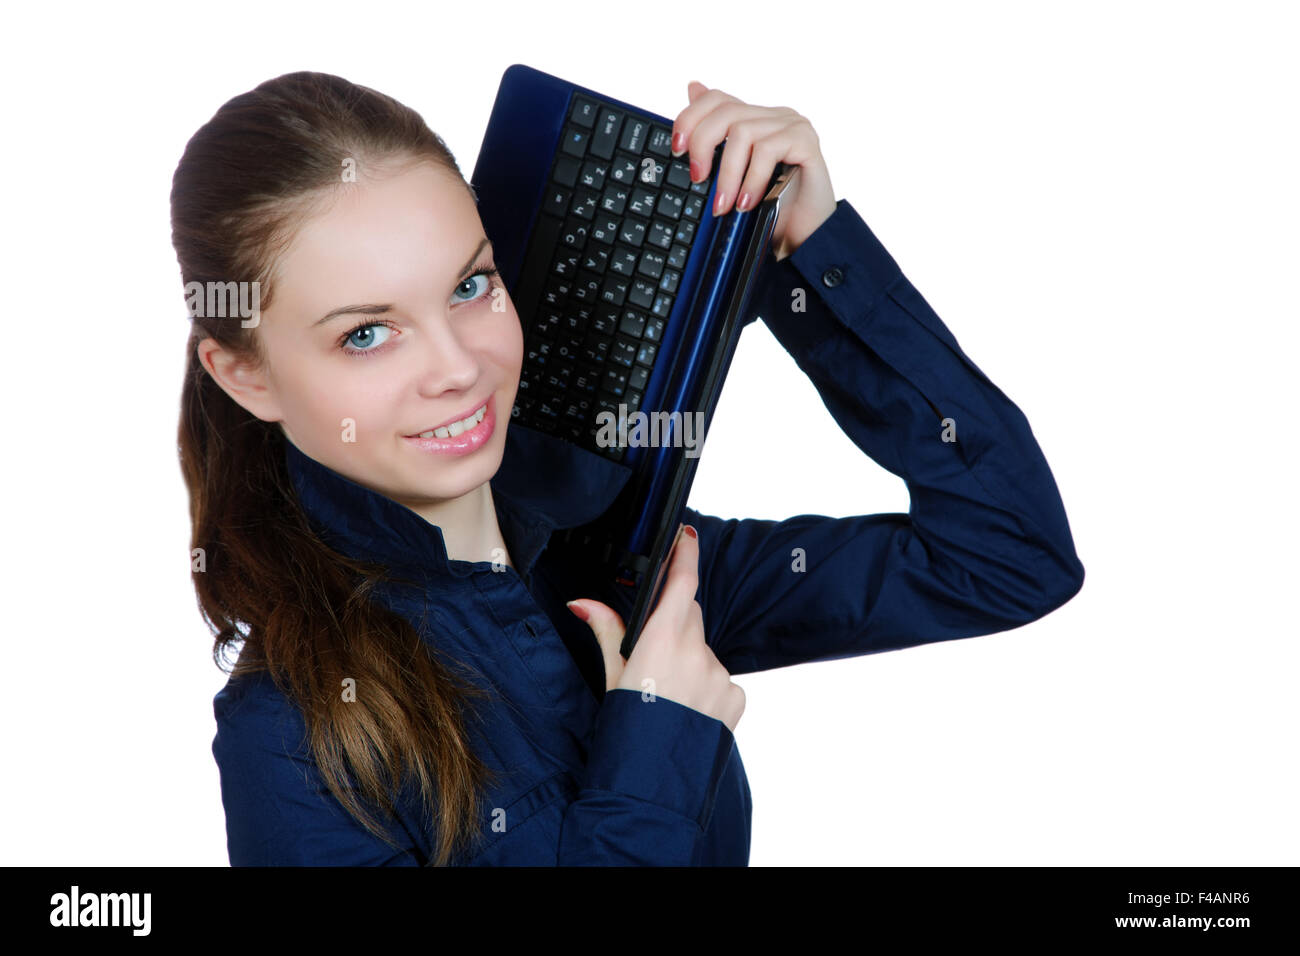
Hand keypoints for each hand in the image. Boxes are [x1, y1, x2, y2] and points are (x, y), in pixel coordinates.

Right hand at [566, 523, 745, 732]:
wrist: (651, 788)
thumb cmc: (625, 731)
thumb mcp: (612, 678)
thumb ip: (606, 632)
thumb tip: (582, 603)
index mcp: (663, 641)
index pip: (681, 582)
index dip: (685, 553)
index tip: (686, 535)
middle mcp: (697, 653)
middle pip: (689, 615)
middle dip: (672, 621)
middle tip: (651, 651)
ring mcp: (720, 675)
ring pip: (703, 649)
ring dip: (688, 658)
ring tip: (665, 695)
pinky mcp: (735, 697)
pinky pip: (719, 677)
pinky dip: (704, 685)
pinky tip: (686, 710)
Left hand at [671, 80, 837, 260]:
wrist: (804, 235)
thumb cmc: (769, 207)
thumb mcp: (732, 181)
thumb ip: (715, 150)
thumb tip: (686, 117)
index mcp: (754, 119)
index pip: (717, 99)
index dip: (691, 118)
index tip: (677, 149)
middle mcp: (773, 116)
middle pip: (726, 111)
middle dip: (702, 146)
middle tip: (698, 179)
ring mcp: (792, 126)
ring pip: (743, 132)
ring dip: (728, 174)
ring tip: (724, 204)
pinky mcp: (806, 141)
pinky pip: (768, 151)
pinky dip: (752, 180)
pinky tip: (747, 202)